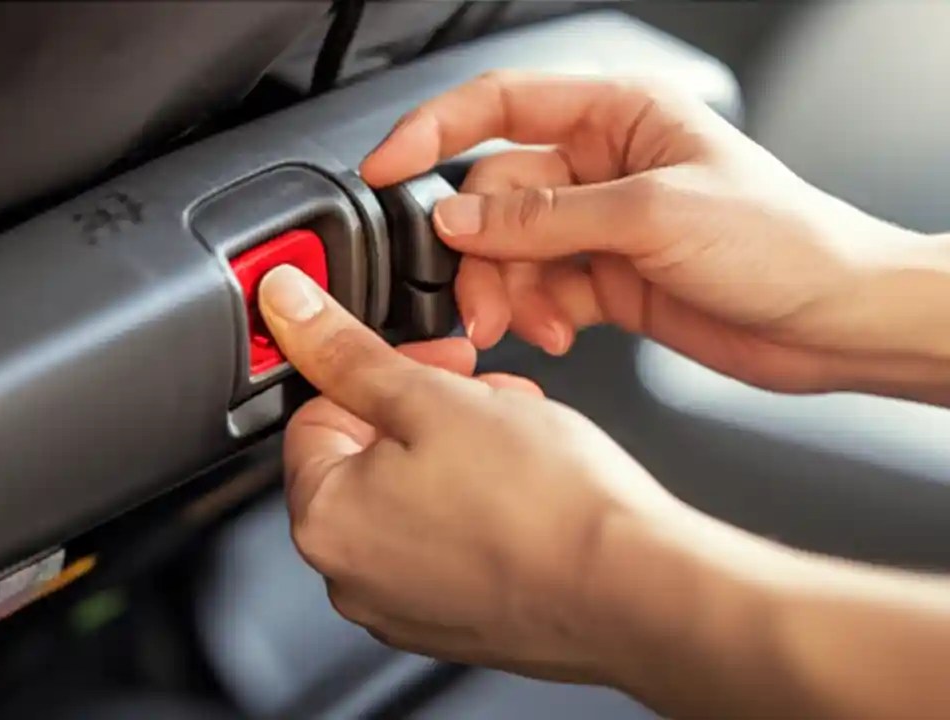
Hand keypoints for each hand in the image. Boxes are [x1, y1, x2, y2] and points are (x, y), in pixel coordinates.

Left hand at [257, 264, 687, 684]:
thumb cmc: (546, 505)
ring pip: (411, 497)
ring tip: (515, 437)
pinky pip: (447, 544)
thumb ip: (346, 351)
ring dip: (455, 451)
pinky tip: (524, 488)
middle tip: (481, 394)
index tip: (432, 360)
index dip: (377, 373)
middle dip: (424, 409)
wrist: (637, 590)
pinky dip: (476, 506)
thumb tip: (288, 307)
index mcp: (323, 521)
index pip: (316, 417)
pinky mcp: (456, 623)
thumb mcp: (433, 395)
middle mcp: (349, 577)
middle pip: (364, 458)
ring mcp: (403, 608)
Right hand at [361, 73, 949, 394]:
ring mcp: (598, 226)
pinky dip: (533, 316)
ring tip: (524, 327)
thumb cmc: (781, 243)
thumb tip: (460, 217)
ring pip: (508, 252)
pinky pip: (537, 292)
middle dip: (479, 250)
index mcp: (616, 115)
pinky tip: (554, 335)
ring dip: (504, 292)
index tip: (384, 168)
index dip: (432, 132)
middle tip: (478, 296)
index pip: (499, 106)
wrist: (834, 322)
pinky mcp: (604, 280)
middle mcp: (601, 165)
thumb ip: (543, 216)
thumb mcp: (651, 214)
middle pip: (494, 194)